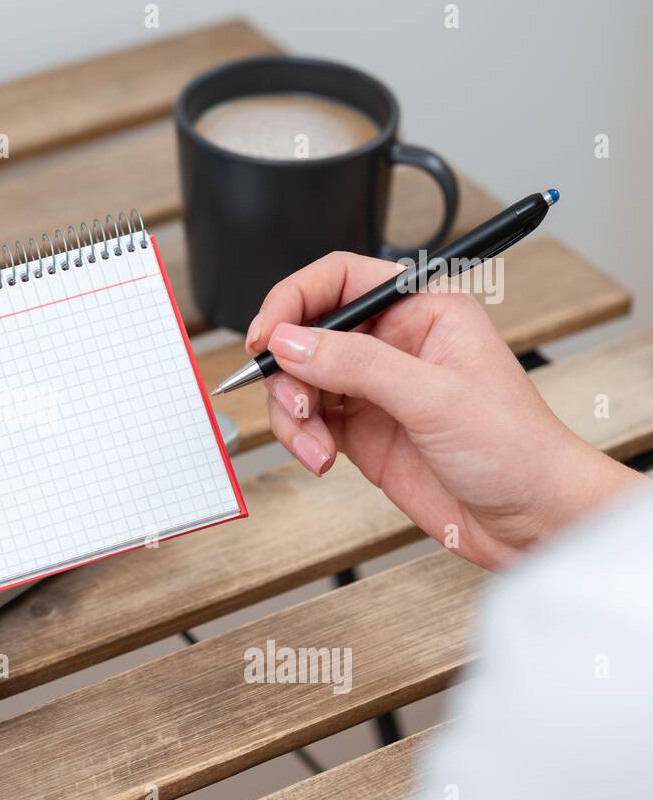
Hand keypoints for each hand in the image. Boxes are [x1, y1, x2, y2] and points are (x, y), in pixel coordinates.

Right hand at [247, 251, 642, 569]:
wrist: (533, 520)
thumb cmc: (517, 449)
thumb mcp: (434, 398)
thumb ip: (357, 364)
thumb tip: (291, 341)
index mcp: (422, 310)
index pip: (339, 279)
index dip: (293, 300)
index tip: (266, 336)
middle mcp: (393, 343)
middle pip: (306, 333)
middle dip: (288, 370)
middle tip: (295, 404)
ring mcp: (373, 388)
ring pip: (299, 381)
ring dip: (292, 413)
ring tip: (314, 446)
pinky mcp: (360, 431)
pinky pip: (307, 422)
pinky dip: (300, 440)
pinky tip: (321, 459)